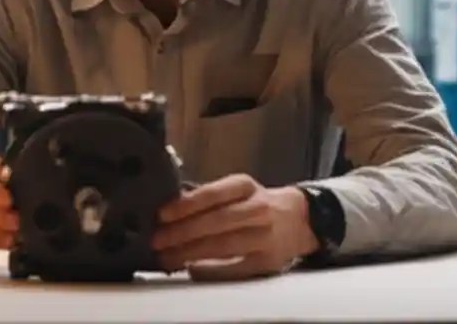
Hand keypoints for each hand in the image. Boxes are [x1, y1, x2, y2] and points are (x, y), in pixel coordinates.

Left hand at [152, 174, 318, 280]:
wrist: (299, 219)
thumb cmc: (256, 203)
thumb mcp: (237, 190)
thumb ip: (208, 197)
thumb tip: (169, 208)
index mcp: (245, 186)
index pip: (212, 194)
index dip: (185, 205)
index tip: (162, 214)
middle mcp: (257, 209)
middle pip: (215, 222)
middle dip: (181, 233)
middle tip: (157, 241)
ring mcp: (264, 236)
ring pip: (222, 246)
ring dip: (189, 253)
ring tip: (166, 258)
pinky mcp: (267, 261)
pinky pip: (234, 268)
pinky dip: (210, 270)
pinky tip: (191, 269)